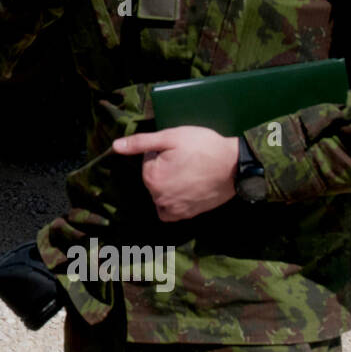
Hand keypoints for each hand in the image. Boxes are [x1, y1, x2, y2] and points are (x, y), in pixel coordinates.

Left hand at [112, 126, 237, 221]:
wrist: (235, 166)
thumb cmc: (203, 147)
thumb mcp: (170, 137)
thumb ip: (140, 143)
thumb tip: (115, 146)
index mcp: (151, 177)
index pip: (147, 161)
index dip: (161, 152)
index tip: (177, 149)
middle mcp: (158, 197)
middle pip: (153, 178)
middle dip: (163, 168)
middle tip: (185, 160)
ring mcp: (173, 208)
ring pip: (159, 195)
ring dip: (166, 185)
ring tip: (186, 174)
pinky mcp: (187, 214)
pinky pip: (168, 212)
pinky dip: (170, 204)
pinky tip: (182, 192)